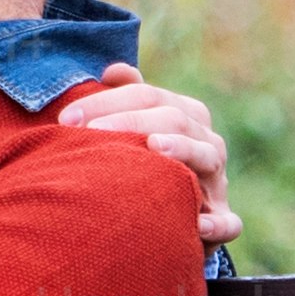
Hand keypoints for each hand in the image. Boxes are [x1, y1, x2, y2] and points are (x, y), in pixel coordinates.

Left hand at [56, 63, 238, 247]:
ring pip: (207, 156)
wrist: (176, 214)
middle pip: (173, 118)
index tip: (66, 117)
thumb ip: (128, 97)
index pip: (148, 96)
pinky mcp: (221, 219)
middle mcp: (205, 141)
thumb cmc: (149, 163)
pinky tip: (197, 226)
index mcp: (185, 115)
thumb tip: (114, 70)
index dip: (107, 100)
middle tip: (91, 131)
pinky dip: (217, 224)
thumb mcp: (139, 125)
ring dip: (183, 149)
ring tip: (155, 146)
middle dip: (131, 121)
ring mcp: (217, 180)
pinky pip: (228, 222)